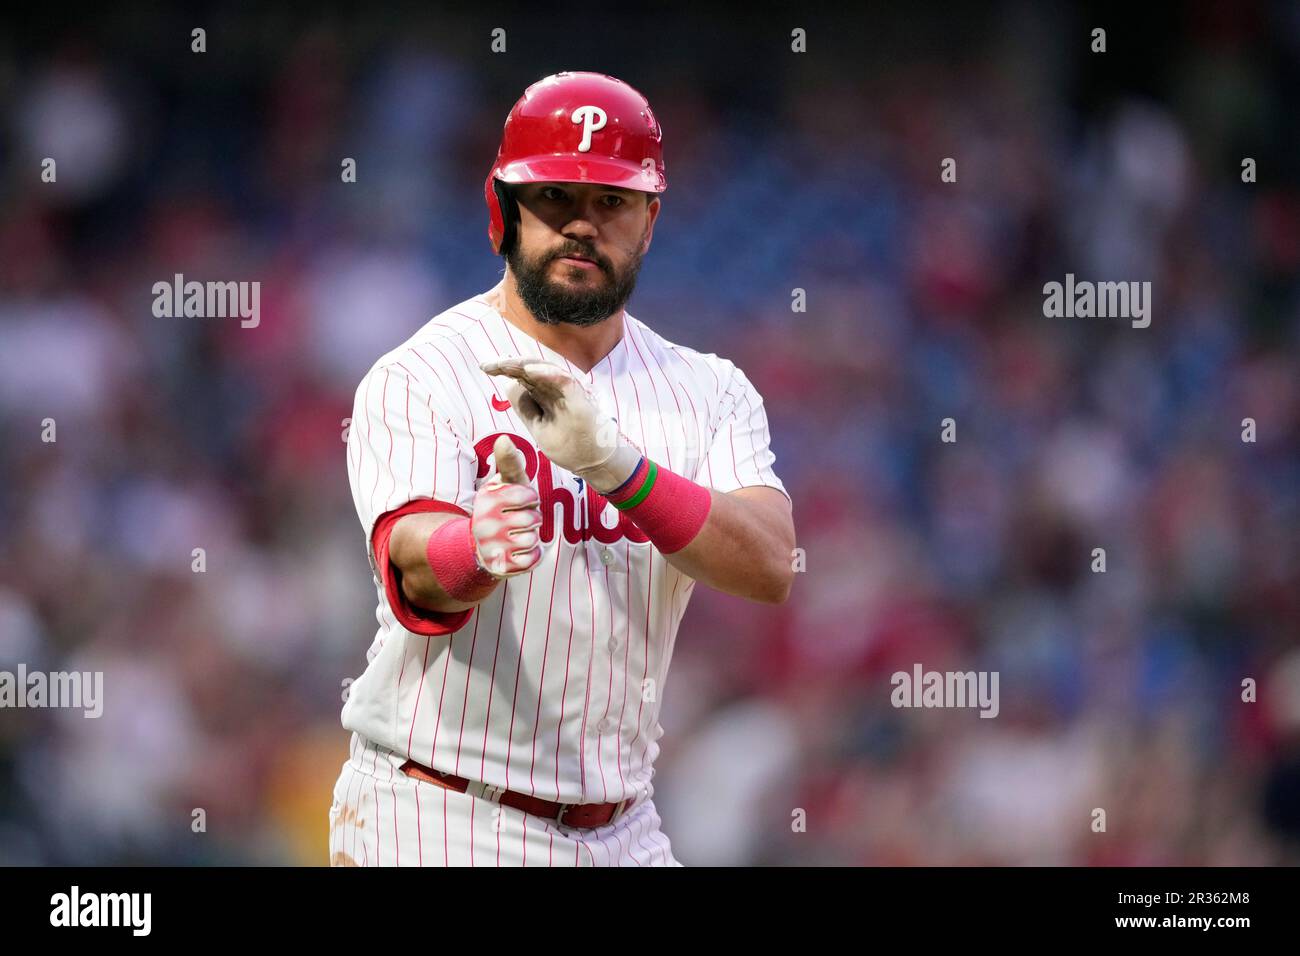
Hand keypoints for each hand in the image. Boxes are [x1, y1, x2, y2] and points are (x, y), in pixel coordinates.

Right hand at [471, 435, 543, 576]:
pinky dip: (532, 555)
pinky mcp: (499, 567)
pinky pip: (531, 560)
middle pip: (532, 520)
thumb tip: (504, 439)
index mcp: (486, 499)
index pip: (527, 496)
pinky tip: (519, 551)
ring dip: (531, 538)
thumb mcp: (507, 484)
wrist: (482, 546)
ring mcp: (491, 547)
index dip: (530, 499)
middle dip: (532, 520)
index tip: (521, 501)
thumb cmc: (503, 507)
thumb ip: (510, 462)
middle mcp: (484, 523)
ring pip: (532, 540)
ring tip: (518, 535)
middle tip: (520, 521)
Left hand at [481, 357, 641, 492]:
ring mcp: (569, 393)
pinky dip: (548, 374)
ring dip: (523, 365)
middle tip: (487, 365)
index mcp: (546, 395)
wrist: (596, 463)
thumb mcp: (539, 429)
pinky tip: (530, 370)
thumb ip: (526, 409)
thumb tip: (509, 386)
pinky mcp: (580, 401)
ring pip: (545, 370)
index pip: (523, 376)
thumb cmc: (572, 446)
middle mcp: (557, 390)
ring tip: (502, 363)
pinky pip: (564, 381)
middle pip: (531, 369)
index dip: (505, 369)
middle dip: (508, 365)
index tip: (484, 367)